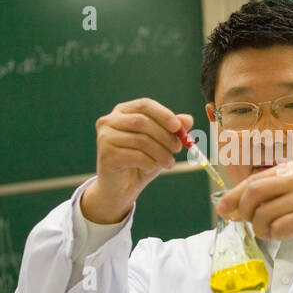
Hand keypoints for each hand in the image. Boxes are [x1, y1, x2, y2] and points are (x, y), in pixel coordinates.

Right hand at [82, 98, 193, 222]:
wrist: (120, 188)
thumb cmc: (140, 161)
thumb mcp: (160, 144)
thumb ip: (172, 130)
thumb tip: (187, 119)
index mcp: (123, 111)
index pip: (144, 105)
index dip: (163, 114)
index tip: (178, 127)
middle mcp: (109, 121)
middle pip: (142, 122)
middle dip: (164, 136)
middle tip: (178, 148)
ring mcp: (105, 137)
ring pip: (140, 140)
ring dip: (161, 152)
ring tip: (169, 162)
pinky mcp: (106, 154)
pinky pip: (136, 156)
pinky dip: (150, 163)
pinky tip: (152, 168)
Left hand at [214, 160, 292, 258]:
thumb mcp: (289, 196)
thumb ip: (262, 198)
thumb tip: (227, 206)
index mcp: (291, 168)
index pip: (253, 180)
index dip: (233, 196)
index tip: (221, 208)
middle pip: (254, 192)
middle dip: (244, 211)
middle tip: (247, 222)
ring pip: (263, 213)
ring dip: (260, 228)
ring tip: (270, 230)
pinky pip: (277, 227)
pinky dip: (274, 235)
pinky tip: (283, 234)